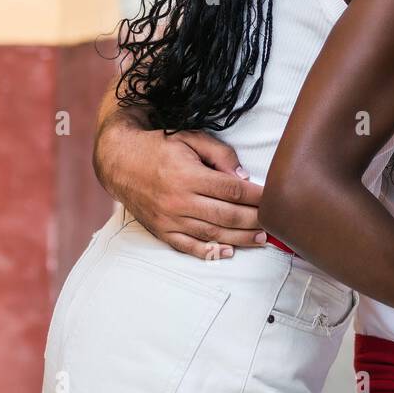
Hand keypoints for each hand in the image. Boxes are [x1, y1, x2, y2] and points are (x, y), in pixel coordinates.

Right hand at [95, 121, 265, 258]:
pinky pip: (187, 246)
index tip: (274, 199)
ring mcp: (168, 219)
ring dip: (240, 239)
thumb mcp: (190, 139)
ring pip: (211, 234)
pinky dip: (208, 253)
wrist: (118, 161)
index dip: (257, 197)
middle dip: (254, 220)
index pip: (232, 190)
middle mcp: (178, 201)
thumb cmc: (159, 146)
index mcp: (188, 176)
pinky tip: (227, 253)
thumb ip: (220, 155)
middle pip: (226, 215)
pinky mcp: (160, 231)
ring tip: (261, 239)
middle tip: (275, 223)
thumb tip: (243, 178)